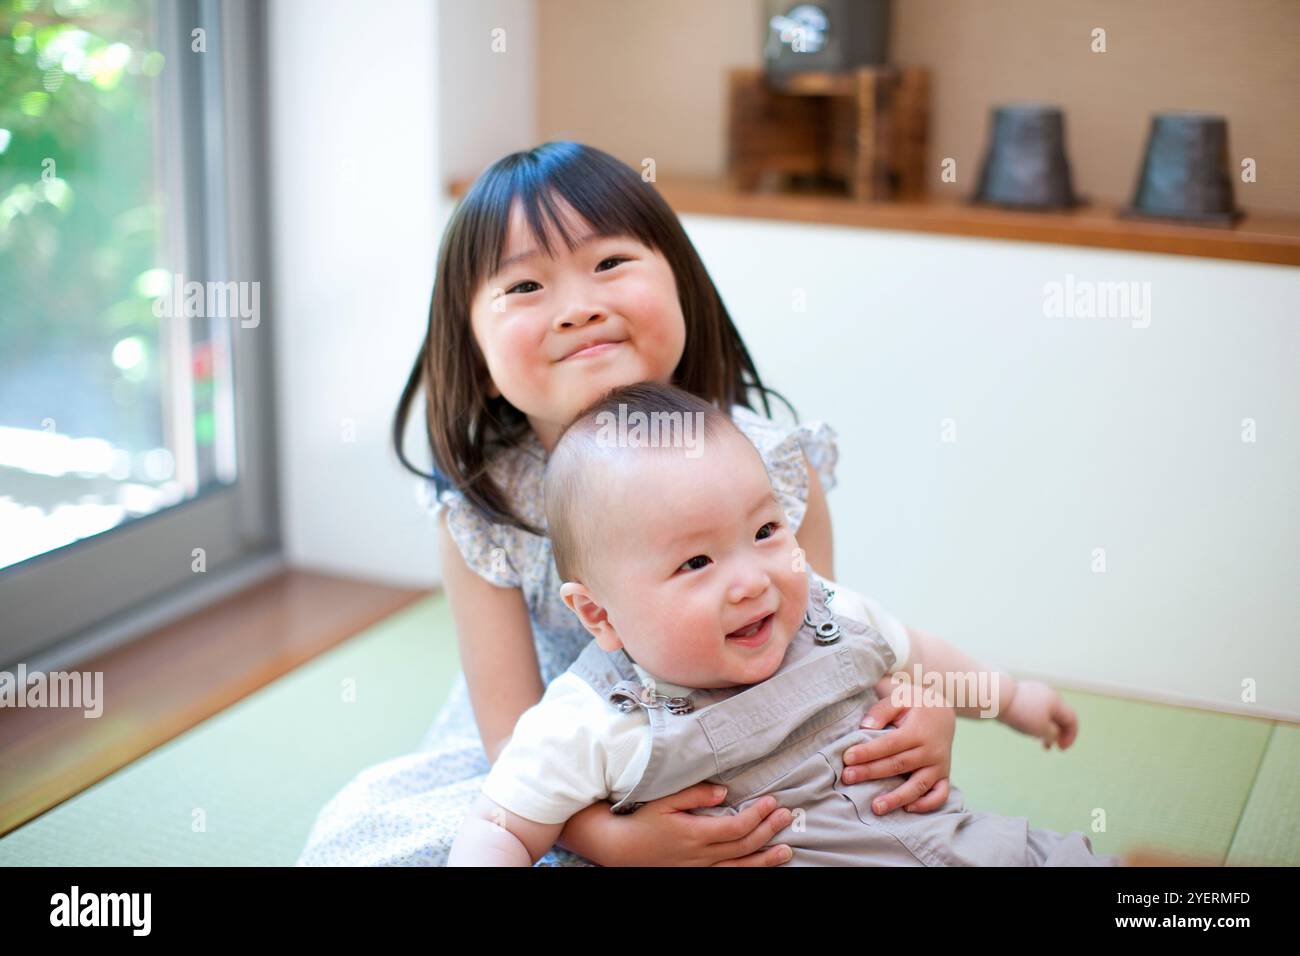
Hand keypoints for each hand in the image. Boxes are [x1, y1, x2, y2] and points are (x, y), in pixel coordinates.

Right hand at [557, 783, 793, 866]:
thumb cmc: (642, 820)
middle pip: (743, 846)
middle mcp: (701, 856)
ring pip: (740, 867)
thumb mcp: (665, 799)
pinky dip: (747, 872)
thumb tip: (724, 792)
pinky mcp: (696, 875)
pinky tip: (760, 868)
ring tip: (786, 851)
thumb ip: (695, 793)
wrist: (622, 849)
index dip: (758, 815)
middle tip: (786, 817)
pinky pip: (728, 876)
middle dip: (768, 831)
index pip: (736, 827)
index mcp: (695, 834)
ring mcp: (699, 870)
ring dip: (765, 859)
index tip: (772, 802)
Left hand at [841, 685, 955, 814]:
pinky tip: (908, 809)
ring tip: (876, 807)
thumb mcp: (901, 698)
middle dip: (871, 773)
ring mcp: (939, 765)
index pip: (889, 744)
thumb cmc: (915, 704)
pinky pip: (940, 795)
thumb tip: (865, 727)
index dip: (868, 752)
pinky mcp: (944, 776)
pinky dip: (927, 805)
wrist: (944, 711)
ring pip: (918, 785)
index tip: (847, 758)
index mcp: (918, 731)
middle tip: (848, 778)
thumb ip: (882, 710)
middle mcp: (930, 750)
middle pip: (898, 765)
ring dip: (897, 798)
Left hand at [1001, 680, 1077, 750]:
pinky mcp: (1019, 695)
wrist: (994, 696)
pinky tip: (1025, 729)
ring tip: (1037, 741)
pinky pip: (1033, 710)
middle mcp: (1046, 694)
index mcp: (1056, 700)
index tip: (1061, 749)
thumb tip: (1054, 734)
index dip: (1070, 736)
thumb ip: (1053, 734)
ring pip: (1045, 714)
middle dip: (1057, 733)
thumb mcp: (1041, 729)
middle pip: (1058, 716)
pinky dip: (1033, 722)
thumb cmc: (1019, 713)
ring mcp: (1033, 692)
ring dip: (1044, 729)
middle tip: (1049, 748)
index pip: (1071, 719)